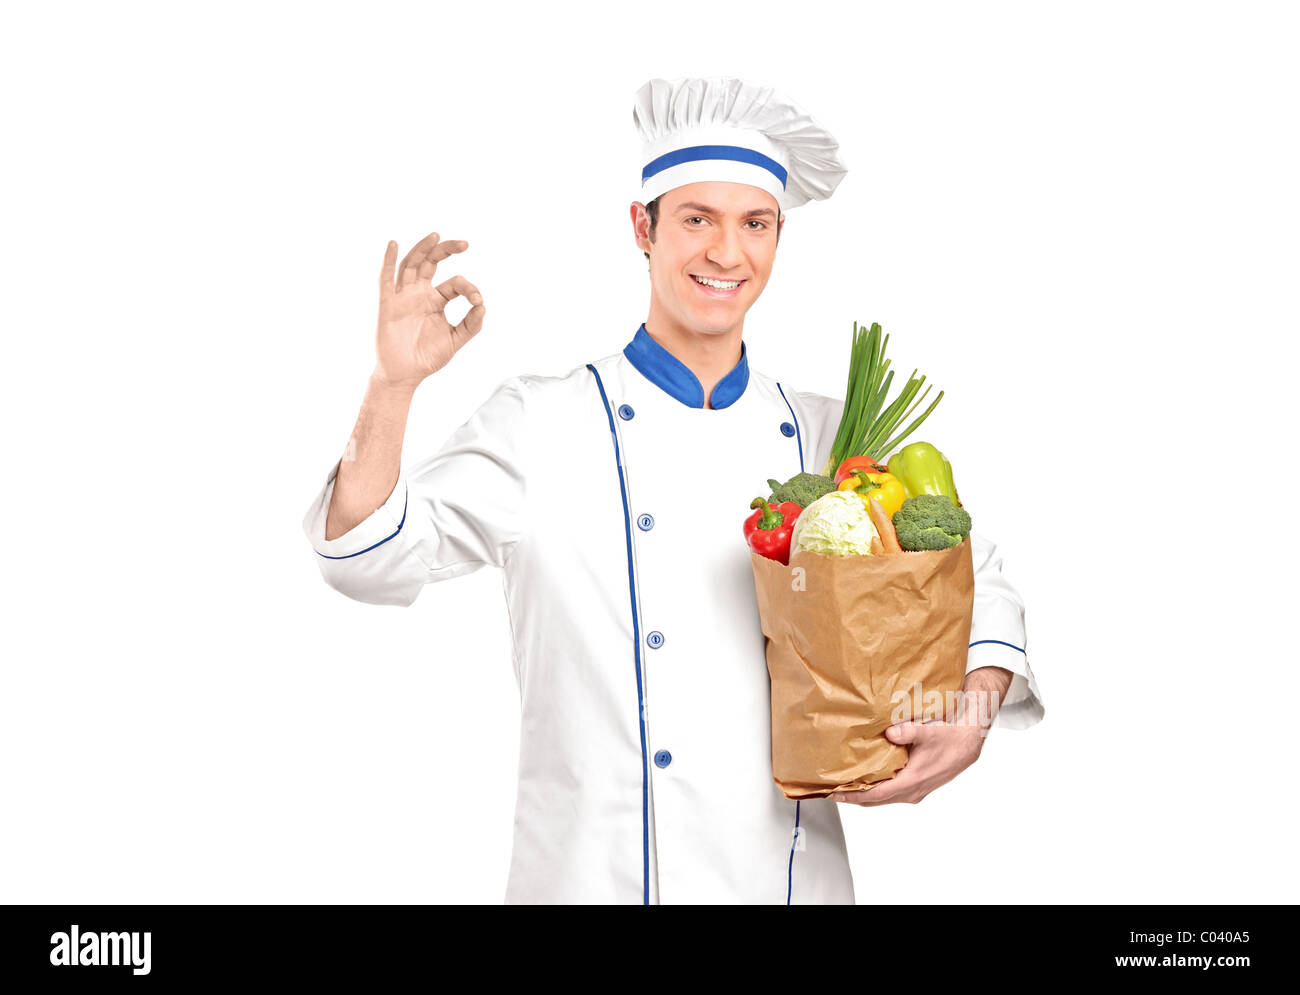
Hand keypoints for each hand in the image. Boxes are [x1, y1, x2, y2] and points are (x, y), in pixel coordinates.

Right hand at [373, 232, 484, 388]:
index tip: (478, 301)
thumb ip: (471, 324)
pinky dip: (388, 261)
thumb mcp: (455, 340)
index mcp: (436, 301)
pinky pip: (386, 279)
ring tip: (436, 236)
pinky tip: (393, 244)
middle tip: (465, 244)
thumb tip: (483, 306)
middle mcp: (419, 294)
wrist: (405, 375)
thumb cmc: (427, 357)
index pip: (454, 283)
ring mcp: (403, 297)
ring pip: (411, 264)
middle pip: (431, 263)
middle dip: (446, 250)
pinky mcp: (388, 304)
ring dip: (422, 249)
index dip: (469, 289)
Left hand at [829, 720, 984, 805]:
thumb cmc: (949, 738)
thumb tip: (889, 733)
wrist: (967, 744)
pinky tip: (868, 781)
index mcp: (911, 781)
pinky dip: (877, 791)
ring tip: (846, 786)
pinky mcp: (918, 788)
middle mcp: (912, 791)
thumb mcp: (927, 731)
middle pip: (875, 801)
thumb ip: (907, 732)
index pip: (875, 795)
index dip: (853, 795)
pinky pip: (892, 794)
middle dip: (853, 797)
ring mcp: (915, 792)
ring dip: (865, 795)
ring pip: (884, 799)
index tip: (835, 794)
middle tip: (832, 791)